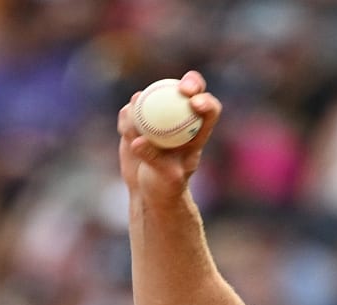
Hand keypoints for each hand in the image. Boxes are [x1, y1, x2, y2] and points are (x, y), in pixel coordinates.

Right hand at [117, 71, 220, 202]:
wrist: (147, 190)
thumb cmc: (166, 187)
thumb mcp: (165, 177)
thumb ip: (154, 158)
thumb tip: (139, 139)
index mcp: (197, 132)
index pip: (209, 111)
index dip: (206, 101)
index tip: (195, 103)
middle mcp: (181, 118)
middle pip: (190, 91)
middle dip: (191, 82)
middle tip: (181, 89)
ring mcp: (159, 116)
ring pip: (154, 98)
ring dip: (143, 108)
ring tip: (135, 132)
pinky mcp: (137, 118)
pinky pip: (130, 111)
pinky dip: (127, 119)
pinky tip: (127, 132)